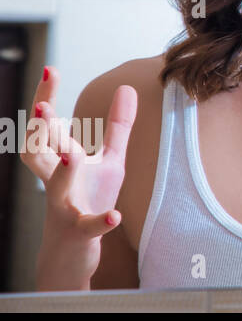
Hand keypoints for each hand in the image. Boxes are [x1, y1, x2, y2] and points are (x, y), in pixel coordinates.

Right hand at [18, 68, 136, 290]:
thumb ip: (117, 126)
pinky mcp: (79, 232)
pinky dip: (100, 222)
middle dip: (38, 131)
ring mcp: (65, 207)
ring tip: (72, 155)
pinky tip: (115, 216)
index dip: (45, 98)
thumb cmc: (89, 197)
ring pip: (54, 190)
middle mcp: (55, 180)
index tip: (50, 68)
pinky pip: (87, 227)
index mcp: (59, 159)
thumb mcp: (109, 159)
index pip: (46, 126)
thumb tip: (125, 86)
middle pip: (36, 153)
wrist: (74, 251)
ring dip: (61, 172)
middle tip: (41, 107)